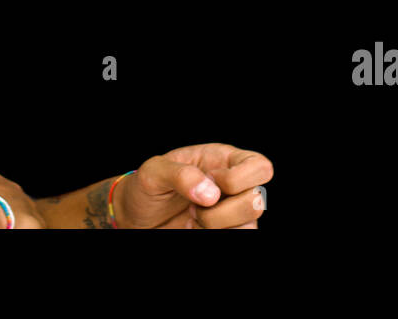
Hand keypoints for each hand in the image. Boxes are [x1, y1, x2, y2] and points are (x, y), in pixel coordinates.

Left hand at [114, 143, 272, 228]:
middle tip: (195, 207)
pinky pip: (239, 237)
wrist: (137, 217)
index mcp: (223, 161)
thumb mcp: (153, 172)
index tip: (210, 181)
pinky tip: (195, 229)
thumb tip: (211, 194)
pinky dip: (214, 236)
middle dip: (221, 211)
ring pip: (249, 226)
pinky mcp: (226, 231)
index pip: (260, 167)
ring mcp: (232, 212)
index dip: (237, 179)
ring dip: (216, 226)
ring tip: (193, 219)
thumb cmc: (148, 187)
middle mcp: (234, 186)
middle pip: (256, 201)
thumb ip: (180, 174)